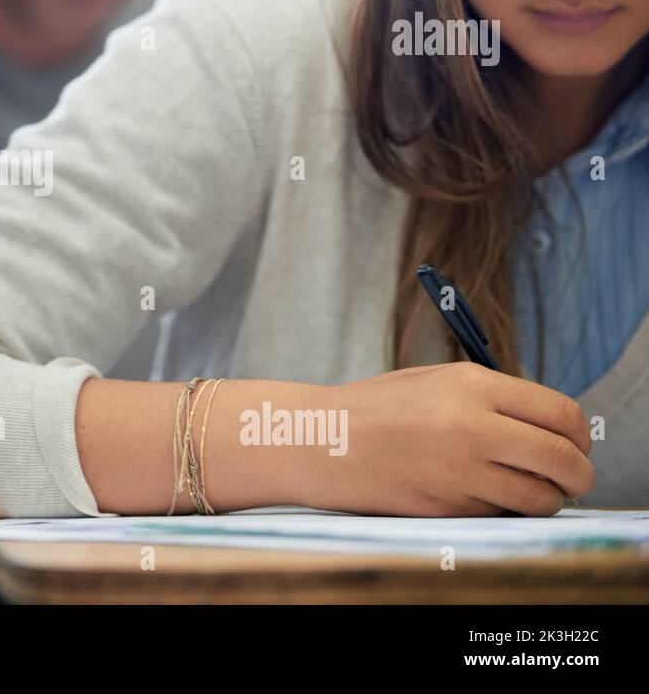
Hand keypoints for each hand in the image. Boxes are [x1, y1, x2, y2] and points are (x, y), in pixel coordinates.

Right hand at [302, 363, 594, 515]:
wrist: (319, 439)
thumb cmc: (378, 408)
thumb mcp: (435, 381)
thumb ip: (492, 398)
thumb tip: (550, 427)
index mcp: (472, 385)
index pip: (561, 414)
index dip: (578, 436)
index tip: (573, 445)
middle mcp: (472, 427)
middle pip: (563, 460)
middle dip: (577, 475)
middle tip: (570, 479)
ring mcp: (458, 471)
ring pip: (539, 497)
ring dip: (545, 499)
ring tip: (529, 491)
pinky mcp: (444, 507)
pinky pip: (499, 515)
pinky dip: (502, 511)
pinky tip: (480, 496)